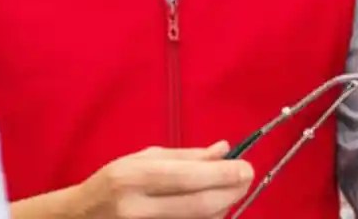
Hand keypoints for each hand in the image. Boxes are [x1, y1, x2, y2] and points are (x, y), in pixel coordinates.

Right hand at [73, 141, 253, 218]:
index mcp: (134, 177)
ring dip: (222, 208)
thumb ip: (184, 157)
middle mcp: (138, 208)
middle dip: (231, 192)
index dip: (224, 174)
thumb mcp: (140, 160)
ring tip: (227, 192)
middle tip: (246, 179)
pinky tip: (210, 208)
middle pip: (200, 205)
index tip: (246, 167)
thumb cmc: (111, 184)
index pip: (190, 178)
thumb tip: (224, 150)